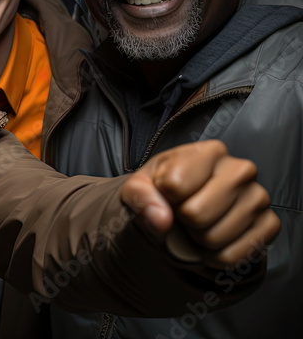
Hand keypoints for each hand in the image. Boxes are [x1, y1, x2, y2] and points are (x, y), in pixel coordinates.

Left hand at [121, 140, 279, 268]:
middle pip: (196, 214)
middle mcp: (241, 170)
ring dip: (197, 240)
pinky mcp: (269, 225)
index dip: (163, 198)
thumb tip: (161, 220)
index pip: (174, 185)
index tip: (167, 194)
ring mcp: (259, 197)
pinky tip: (213, 242)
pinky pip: (235, 256)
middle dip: (181, 221)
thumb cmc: (163, 191)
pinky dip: (216, 257)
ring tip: (199, 225)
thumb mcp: (139, 187)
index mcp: (209, 152)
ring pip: (214, 238)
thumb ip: (139, 197)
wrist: (187, 208)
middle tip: (184, 214)